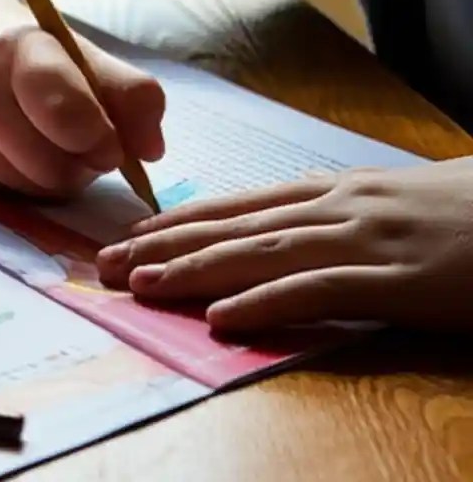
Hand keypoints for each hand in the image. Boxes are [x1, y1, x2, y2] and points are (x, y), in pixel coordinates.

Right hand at [0, 15, 165, 197]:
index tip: (114, 143)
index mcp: (21, 51)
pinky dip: (36, 186)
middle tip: (88, 144)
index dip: (100, 138)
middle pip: (55, 166)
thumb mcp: (90, 59)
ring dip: (63, 178)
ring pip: (37, 188)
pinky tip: (31, 157)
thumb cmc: (44, 62)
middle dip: (84, 163)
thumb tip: (150, 151)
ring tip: (58, 148)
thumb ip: (133, 96)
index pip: (66, 112)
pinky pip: (17, 199)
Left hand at [96, 158, 472, 332]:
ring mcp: (371, 240)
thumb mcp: (400, 198)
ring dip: (195, 272)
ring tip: (140, 287)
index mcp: (341, 189)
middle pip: (236, 225)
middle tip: (104, 265)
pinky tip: (223, 320)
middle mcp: (343, 206)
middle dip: (165, 246)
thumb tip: (291, 218)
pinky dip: (266, 305)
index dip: (182, 219)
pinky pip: (322, 292)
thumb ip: (343, 208)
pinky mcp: (403, 281)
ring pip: (263, 254)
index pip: (242, 203)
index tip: (130, 234)